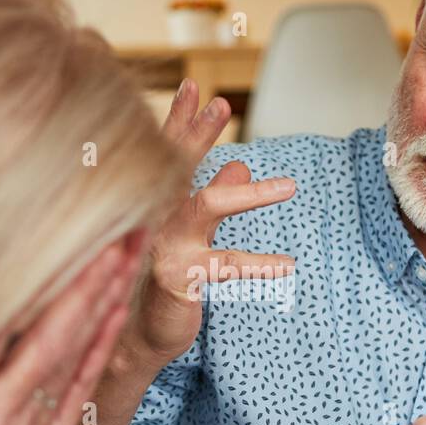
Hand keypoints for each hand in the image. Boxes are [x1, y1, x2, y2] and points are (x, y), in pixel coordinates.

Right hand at [0, 236, 142, 424]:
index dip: (18, 274)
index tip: (39, 224)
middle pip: (48, 332)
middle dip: (83, 277)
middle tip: (115, 226)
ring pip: (72, 355)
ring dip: (100, 301)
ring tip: (126, 251)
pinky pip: (79, 390)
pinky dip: (99, 348)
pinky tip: (116, 311)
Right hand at [119, 79, 296, 370]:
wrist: (135, 338)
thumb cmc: (162, 283)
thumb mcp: (192, 236)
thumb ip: (209, 195)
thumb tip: (240, 162)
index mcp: (159, 206)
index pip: (168, 156)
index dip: (181, 121)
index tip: (194, 87)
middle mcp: (155, 219)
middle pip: (179, 167)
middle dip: (199, 134)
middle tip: (221, 104)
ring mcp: (165, 247)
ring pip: (206, 207)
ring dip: (249, 193)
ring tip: (290, 187)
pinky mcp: (178, 280)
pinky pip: (223, 266)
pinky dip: (256, 264)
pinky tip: (286, 264)